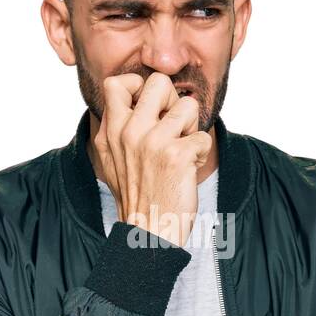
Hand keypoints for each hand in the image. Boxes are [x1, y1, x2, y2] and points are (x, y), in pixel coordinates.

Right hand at [94, 71, 211, 247]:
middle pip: (159, 82)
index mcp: (111, 131)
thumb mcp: (112, 159)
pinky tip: (188, 169)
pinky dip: (201, 152)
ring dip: (191, 128)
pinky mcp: (177, 155)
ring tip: (182, 149)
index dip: (138, 85)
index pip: (116, 83)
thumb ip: (118, 127)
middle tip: (174, 124)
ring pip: (189, 105)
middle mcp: (129, 132)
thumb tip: (132, 95)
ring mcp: (153, 142)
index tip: (150, 105)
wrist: (147, 233)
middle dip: (173, 99)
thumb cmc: (136, 196)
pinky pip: (204, 136)